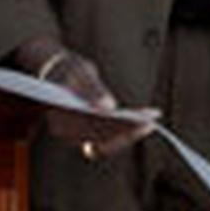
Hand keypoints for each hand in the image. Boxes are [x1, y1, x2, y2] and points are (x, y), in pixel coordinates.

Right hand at [9, 38, 153, 158]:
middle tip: (150, 121)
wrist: (58, 71)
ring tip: (151, 119)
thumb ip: (92, 90)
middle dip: (128, 131)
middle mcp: (66, 133)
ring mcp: (75, 135)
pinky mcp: (86, 133)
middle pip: (102, 139)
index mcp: (60, 120)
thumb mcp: (79, 73)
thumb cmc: (69, 70)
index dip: (119, 129)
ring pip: (107, 141)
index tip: (139, 121)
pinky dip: (125, 131)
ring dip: (130, 132)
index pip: (92, 132)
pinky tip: (142, 121)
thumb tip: (108, 107)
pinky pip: (108, 139)